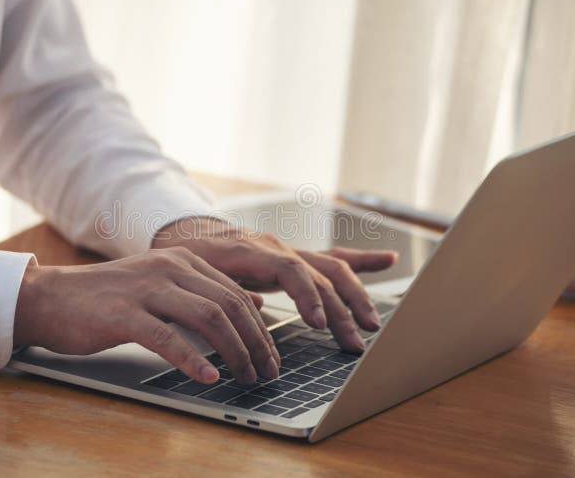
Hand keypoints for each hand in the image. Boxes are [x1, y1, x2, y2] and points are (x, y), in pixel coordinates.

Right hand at [14, 247, 279, 384]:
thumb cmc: (107, 299)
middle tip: (268, 370)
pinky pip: (168, 337)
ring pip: (208, 317)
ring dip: (234, 351)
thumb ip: (206, 291)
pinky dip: (193, 359)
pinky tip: (208, 376)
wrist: (50, 297)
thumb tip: (254, 303)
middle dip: (255, 341)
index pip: (235, 292)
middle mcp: (170, 268)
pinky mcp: (124, 314)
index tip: (271, 355)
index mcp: (182, 260)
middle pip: (230, 304)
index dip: (259, 327)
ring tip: (246, 375)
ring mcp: (147, 289)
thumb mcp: (162, 285)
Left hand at [152, 218, 396, 351]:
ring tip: (373, 322)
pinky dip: (361, 260)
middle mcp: (278, 247)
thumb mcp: (195, 271)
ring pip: (333, 268)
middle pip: (322, 273)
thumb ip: (222, 288)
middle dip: (343, 308)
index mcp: (253, 249)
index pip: (292, 270)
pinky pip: (332, 258)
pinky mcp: (295, 259)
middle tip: (356, 340)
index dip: (308, 296)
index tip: (318, 324)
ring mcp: (290, 252)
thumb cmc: (188, 255)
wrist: (187, 233)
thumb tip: (251, 309)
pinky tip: (386, 260)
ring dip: (356, 297)